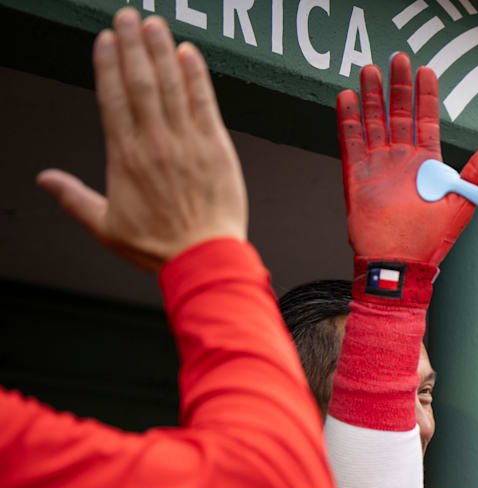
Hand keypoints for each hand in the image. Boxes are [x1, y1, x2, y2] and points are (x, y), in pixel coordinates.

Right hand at [36, 9, 245, 272]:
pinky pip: (205, 103)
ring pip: (172, 86)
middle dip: (133, 45)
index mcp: (125, 156)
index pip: (112, 98)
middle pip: (140, 82)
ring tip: (155, 24)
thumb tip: (45, 180)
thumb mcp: (105, 225)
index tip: (105, 40)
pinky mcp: (217, 148)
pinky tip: (190, 54)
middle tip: (128, 15)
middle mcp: (155, 143)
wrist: (204, 258)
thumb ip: (74, 197)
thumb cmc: (158, 246)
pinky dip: (197, 77)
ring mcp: (187, 143)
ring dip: (162, 50)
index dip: (108, 65)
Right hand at [338, 52, 477, 262]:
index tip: (425, 71)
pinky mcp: (356, 176)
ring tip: (370, 69)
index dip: (426, 96)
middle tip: (398, 59)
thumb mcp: (463, 201)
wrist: (400, 264)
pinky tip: (348, 97)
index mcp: (427, 165)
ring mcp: (378, 166)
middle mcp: (402, 161)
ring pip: (373, 122)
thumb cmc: (432, 240)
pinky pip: (350, 142)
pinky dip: (348, 120)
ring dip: (372, 97)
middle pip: (398, 115)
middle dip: (397, 87)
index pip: (427, 121)